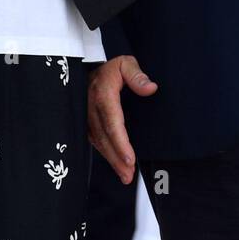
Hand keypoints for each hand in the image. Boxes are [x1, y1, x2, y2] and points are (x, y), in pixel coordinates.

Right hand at [88, 56, 157, 182]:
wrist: (93, 69)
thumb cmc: (112, 69)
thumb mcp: (126, 64)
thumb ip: (137, 75)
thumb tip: (150, 88)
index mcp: (103, 94)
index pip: (112, 122)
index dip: (120, 142)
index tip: (130, 157)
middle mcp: (92, 108)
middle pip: (104, 137)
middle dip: (117, 158)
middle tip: (129, 174)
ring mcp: (88, 116)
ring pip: (98, 142)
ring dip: (112, 160)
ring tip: (126, 175)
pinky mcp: (88, 123)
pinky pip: (96, 141)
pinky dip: (106, 154)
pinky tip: (116, 164)